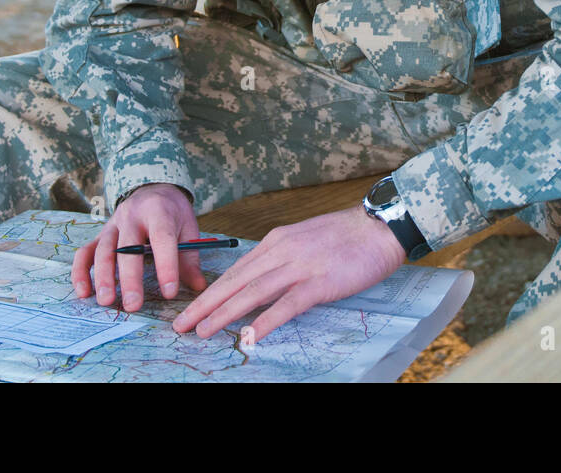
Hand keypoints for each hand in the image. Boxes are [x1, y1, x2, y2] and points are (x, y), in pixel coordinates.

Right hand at [71, 182, 206, 311]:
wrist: (153, 189)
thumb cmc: (172, 213)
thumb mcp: (187, 228)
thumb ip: (189, 257)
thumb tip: (198, 287)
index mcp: (159, 211)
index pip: (162, 238)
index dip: (166, 265)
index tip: (169, 292)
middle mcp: (132, 216)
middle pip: (127, 247)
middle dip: (130, 278)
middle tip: (133, 306)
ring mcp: (112, 224)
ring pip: (103, 250)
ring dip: (103, 278)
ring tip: (107, 302)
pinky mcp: (99, 234)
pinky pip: (85, 252)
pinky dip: (81, 272)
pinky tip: (84, 293)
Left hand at [172, 206, 406, 343]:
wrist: (379, 227)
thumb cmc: (346, 236)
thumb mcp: (304, 241)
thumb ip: (282, 260)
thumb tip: (261, 284)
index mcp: (276, 242)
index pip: (235, 271)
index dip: (210, 292)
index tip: (190, 309)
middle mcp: (281, 252)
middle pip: (235, 282)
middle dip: (205, 305)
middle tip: (180, 325)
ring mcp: (299, 267)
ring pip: (252, 293)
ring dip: (224, 314)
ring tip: (202, 331)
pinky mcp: (319, 282)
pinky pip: (287, 304)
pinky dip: (266, 320)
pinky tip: (251, 334)